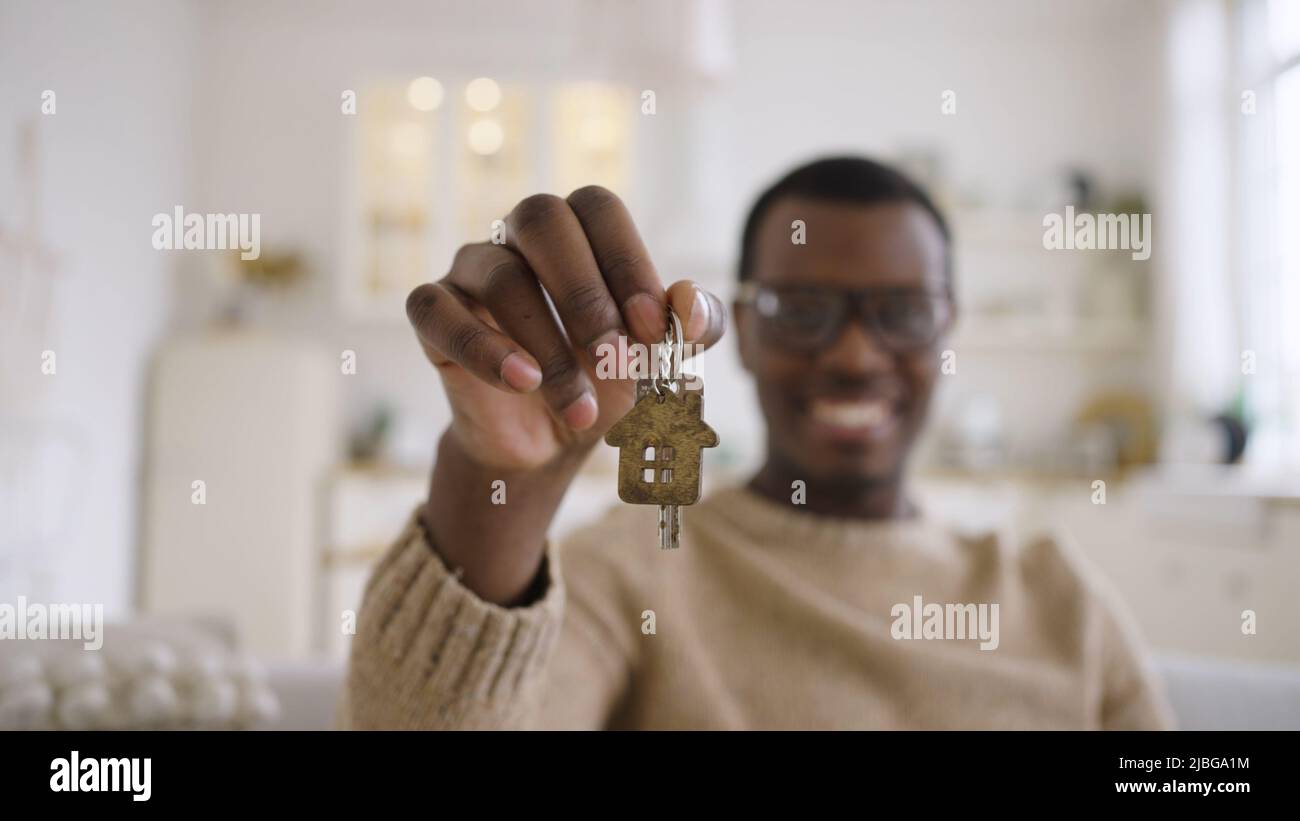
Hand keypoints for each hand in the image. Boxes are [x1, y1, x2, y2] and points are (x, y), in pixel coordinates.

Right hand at [406, 186, 726, 473]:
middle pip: (542, 219)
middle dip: (585, 294)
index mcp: (579, 230)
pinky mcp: (432, 313)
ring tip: (578, 405)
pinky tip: (521, 383)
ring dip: (548, 347)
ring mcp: (471, 269)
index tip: (654, 330)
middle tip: (616, 360)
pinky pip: (437, 310)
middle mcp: (519, 235)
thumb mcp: (661, 359)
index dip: (627, 262)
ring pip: (500, 276)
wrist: (550, 442)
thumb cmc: (606, 380)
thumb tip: (690, 302)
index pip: (598, 208)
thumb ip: (688, 328)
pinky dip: (483, 348)